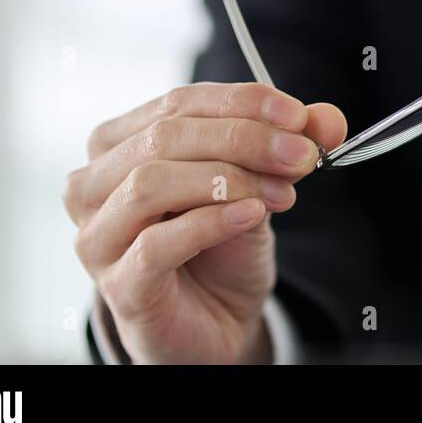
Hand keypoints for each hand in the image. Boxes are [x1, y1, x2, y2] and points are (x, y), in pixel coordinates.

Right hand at [63, 82, 346, 363]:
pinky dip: (211, 221)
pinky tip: (252, 215)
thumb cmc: (222, 244)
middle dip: (244, 139)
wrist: (216, 320)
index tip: (299, 116)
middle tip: (300, 156)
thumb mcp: (258, 183)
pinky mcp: (118, 286)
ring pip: (151, 182)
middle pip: (166, 136)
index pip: (178, 102)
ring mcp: (99, 236)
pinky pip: (156, 244)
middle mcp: (94, 184)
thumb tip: (326, 120)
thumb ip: (288, 146)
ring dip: (228, 179)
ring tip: (281, 193)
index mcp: (119, 144)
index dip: (242, 102)